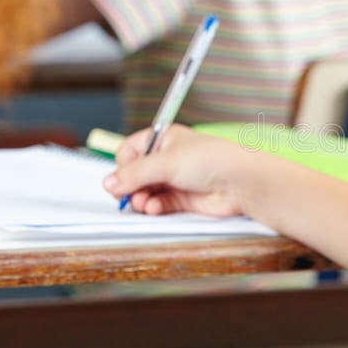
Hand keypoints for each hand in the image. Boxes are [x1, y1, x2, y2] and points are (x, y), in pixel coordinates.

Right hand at [103, 124, 246, 216]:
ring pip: (147, 191)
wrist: (240, 182)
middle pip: (136, 174)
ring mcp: (177, 179)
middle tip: (126, 196)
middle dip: (130, 186)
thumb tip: (108, 184)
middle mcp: (170, 158)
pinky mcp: (185, 198)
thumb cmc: (209, 160)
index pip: (131, 150)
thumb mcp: (165, 162)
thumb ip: (134, 174)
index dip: (123, 165)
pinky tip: (153, 208)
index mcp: (165, 139)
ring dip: (140, 199)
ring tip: (142, 203)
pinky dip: (153, 207)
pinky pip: (160, 203)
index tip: (120, 177)